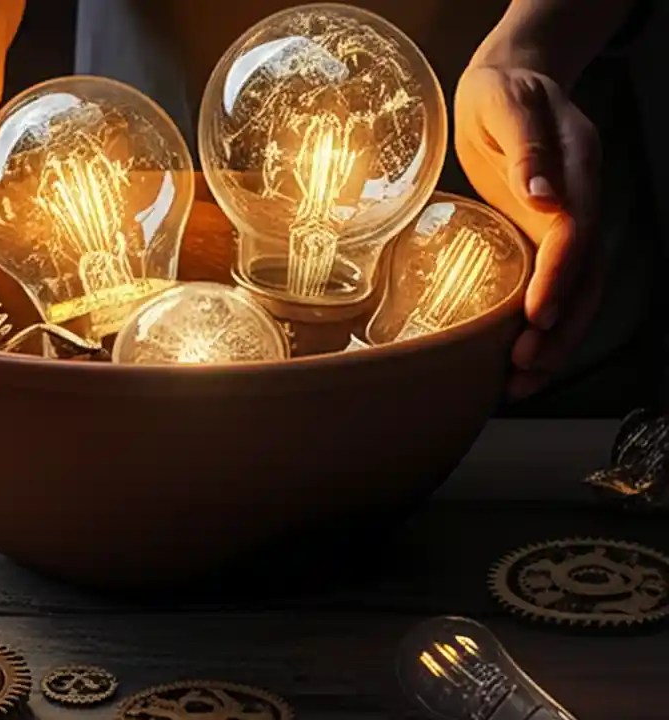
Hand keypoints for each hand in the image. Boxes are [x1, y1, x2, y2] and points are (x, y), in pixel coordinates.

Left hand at [455, 65, 601, 399]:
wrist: (510, 81)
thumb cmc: (503, 90)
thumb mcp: (508, 103)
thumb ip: (527, 146)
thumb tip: (542, 193)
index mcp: (577, 174)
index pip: (575, 237)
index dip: (560, 278)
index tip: (539, 314)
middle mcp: (579, 206)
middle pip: (585, 279)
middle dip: (560, 330)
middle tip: (526, 371)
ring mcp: (566, 225)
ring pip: (575, 293)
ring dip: (552, 341)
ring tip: (520, 384)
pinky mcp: (544, 236)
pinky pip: (553, 288)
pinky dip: (539, 326)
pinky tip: (514, 359)